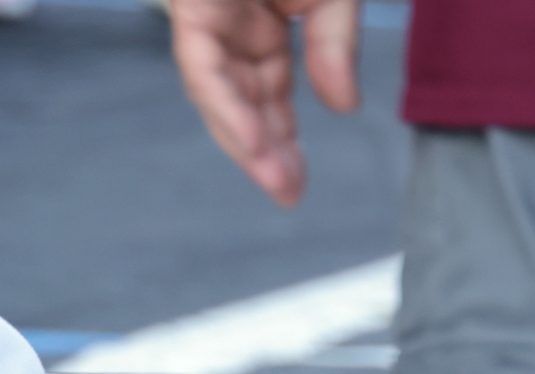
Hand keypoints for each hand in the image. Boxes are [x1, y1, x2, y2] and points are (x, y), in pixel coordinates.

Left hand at [171, 0, 360, 205]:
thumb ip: (336, 45)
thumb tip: (344, 107)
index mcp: (258, 32)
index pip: (267, 99)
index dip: (282, 141)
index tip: (297, 183)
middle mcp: (227, 37)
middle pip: (240, 109)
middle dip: (263, 154)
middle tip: (288, 194)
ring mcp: (205, 27)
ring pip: (218, 100)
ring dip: (246, 142)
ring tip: (276, 178)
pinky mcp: (189, 11)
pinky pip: (204, 72)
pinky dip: (227, 107)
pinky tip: (252, 138)